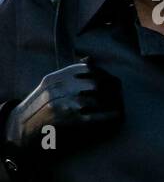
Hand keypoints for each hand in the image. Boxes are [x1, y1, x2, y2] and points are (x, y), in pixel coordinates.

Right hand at [4, 59, 122, 156]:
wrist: (26, 122)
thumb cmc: (44, 101)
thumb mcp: (52, 83)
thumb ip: (70, 72)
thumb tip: (90, 59)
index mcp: (55, 78)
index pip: (85, 68)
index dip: (102, 72)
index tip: (110, 77)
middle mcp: (58, 89)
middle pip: (94, 83)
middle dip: (110, 87)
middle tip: (118, 90)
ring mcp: (63, 105)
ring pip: (96, 100)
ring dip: (111, 101)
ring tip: (118, 101)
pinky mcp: (69, 120)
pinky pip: (95, 117)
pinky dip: (109, 115)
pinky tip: (118, 114)